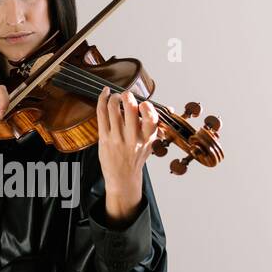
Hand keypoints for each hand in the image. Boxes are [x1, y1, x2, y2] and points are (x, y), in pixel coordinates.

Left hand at [96, 86, 157, 218]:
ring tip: (116, 96)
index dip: (147, 108)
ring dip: (115, 98)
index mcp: (147, 139)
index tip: (144, 103)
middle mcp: (132, 138)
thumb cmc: (136, 158)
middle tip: (127, 95)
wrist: (122, 178)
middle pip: (131, 111)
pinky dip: (102, 100)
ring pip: (114, 109)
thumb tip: (169, 109)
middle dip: (128, 97)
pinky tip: (104, 93)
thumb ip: (155, 126)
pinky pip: (101, 114)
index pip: (151, 120)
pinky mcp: (104, 138)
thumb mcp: (150, 144)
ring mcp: (117, 138)